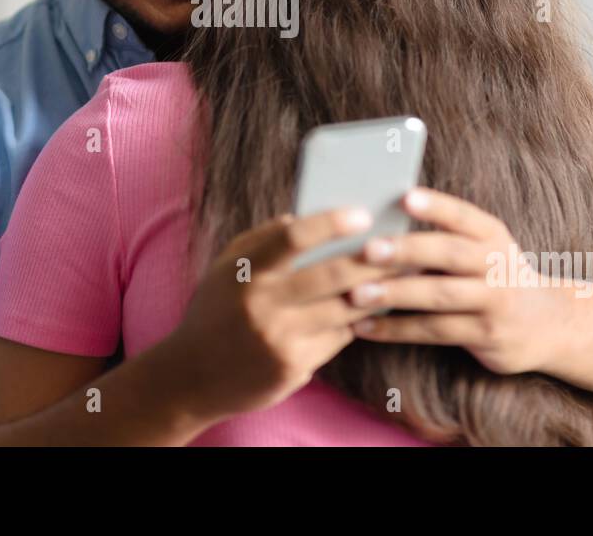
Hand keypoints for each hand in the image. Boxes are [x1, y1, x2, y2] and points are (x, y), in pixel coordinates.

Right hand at [161, 208, 397, 423]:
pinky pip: (337, 339)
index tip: (362, 214)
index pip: (292, 239)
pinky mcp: (293, 368)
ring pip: (342, 309)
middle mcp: (262, 306)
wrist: (191, 377)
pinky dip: (351, 323)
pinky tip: (366, 309)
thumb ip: (261, 240)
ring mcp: (280, 340)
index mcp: (245, 273)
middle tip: (401, 246)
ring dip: (374, 291)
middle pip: (331, 276)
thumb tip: (301, 218)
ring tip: (399, 274)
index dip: (330, 223)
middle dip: (372, 259)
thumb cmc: (214, 312)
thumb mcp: (225, 268)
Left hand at [345, 187, 568, 374]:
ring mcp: (494, 302)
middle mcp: (496, 265)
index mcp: (491, 235)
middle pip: (450, 254)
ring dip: (396, 294)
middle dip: (407, 251)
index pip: (463, 215)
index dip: (435, 206)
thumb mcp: (483, 247)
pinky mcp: (486, 336)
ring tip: (355, 294)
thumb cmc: (494, 275)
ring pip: (440, 296)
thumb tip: (376, 222)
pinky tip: (365, 326)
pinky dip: (396, 329)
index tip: (403, 197)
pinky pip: (435, 332)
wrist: (549, 323)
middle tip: (367, 250)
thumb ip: (444, 235)